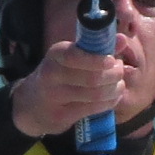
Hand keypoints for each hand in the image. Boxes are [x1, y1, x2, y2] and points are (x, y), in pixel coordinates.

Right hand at [10, 37, 132, 138]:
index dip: (98, 59)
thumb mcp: (71, 57)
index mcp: (56, 55)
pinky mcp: (62, 116)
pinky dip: (109, 102)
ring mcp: (55, 97)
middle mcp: (52, 74)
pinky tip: (112, 97)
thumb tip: (122, 39)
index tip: (112, 60)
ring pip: (96, 95)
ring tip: (119, 85)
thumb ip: (97, 47)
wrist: (31, 104)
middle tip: (120, 72)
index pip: (75, 55)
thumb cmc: (59, 75)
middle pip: (92, 78)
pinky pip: (93, 108)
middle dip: (114, 75)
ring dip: (114, 90)